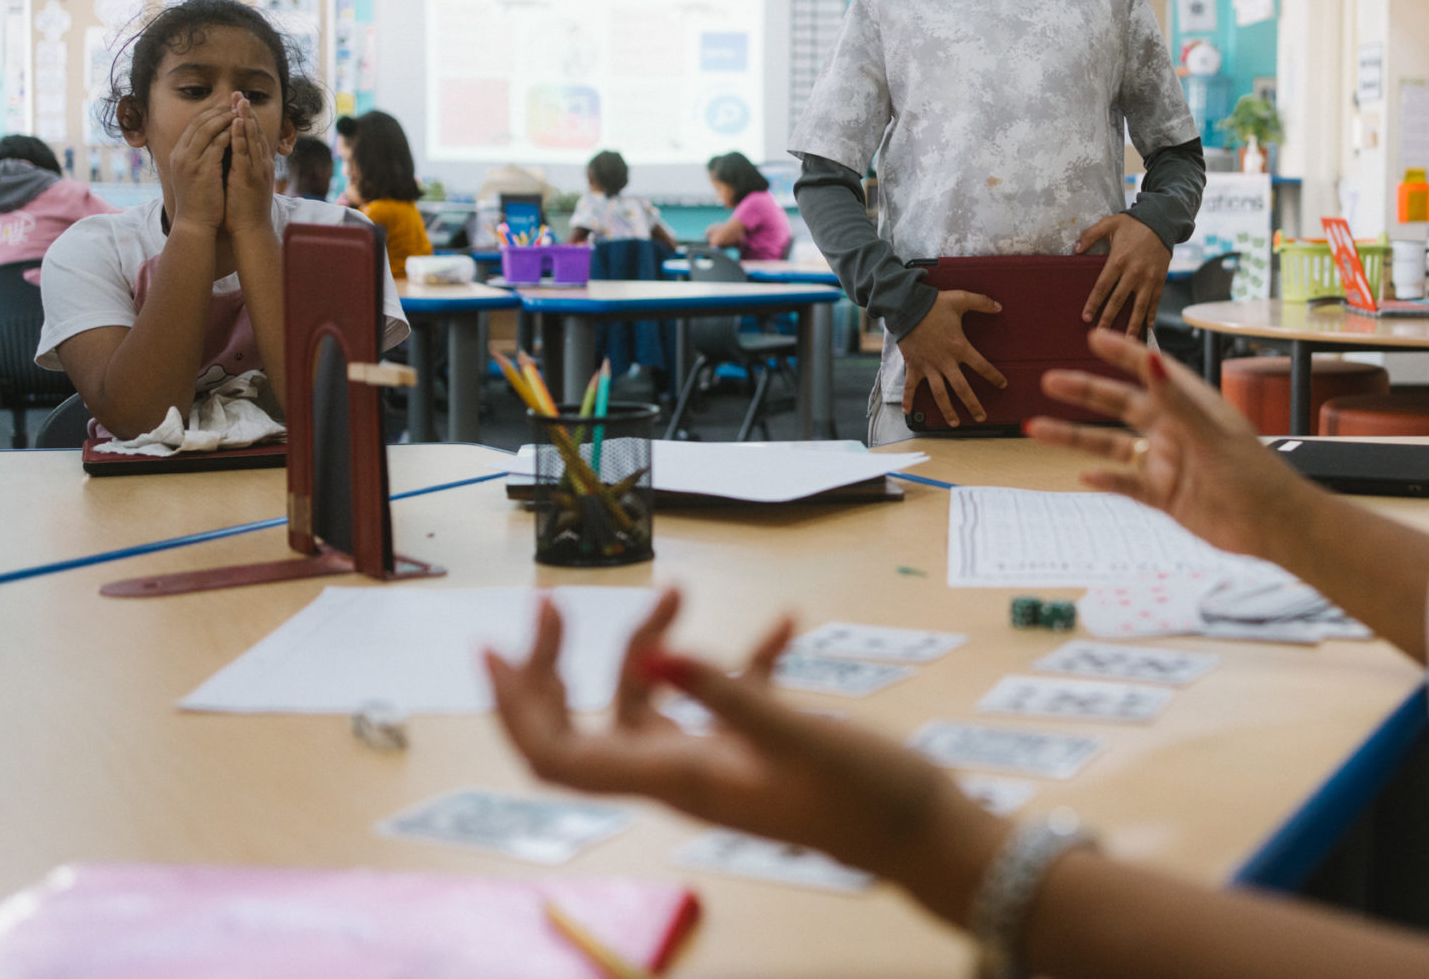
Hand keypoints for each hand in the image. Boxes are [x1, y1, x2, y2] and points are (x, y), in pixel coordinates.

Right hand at [166, 99, 232, 233]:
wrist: (195, 223)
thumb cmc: (200, 200)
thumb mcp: (196, 173)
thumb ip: (201, 157)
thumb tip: (215, 143)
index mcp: (179, 153)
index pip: (194, 124)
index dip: (211, 112)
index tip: (227, 104)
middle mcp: (181, 154)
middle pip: (199, 122)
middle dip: (219, 110)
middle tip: (235, 101)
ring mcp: (189, 161)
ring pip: (207, 129)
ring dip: (224, 118)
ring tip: (240, 110)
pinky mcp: (201, 169)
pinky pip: (216, 145)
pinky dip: (228, 134)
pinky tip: (240, 128)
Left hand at [224, 95, 277, 236]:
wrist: (251, 229)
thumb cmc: (244, 209)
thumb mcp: (244, 183)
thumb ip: (242, 168)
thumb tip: (233, 156)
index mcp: (259, 165)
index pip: (254, 136)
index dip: (247, 118)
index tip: (238, 102)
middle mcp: (261, 164)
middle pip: (256, 132)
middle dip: (247, 112)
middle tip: (239, 93)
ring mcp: (257, 169)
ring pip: (253, 139)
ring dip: (246, 118)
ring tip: (240, 101)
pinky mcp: (249, 176)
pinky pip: (245, 152)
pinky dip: (242, 136)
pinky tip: (238, 123)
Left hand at [485, 592, 1006, 910]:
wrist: (928, 837)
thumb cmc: (870, 797)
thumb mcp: (799, 735)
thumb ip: (728, 693)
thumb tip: (655, 657)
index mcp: (676, 780)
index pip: (559, 756)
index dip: (517, 708)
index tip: (500, 647)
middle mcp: (682, 776)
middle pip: (582, 729)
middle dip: (555, 671)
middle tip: (551, 608)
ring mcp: (717, 764)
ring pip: (647, 703)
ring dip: (648, 646)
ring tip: (678, 592)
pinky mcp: (757, 751)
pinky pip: (724, 699)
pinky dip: (738, 657)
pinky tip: (784, 624)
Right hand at [898, 289, 1006, 426]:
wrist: (905, 306)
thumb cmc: (933, 304)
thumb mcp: (960, 299)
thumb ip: (981, 302)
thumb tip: (999, 307)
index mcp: (959, 347)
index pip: (982, 366)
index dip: (994, 376)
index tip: (1002, 385)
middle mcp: (945, 361)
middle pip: (962, 389)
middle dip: (973, 404)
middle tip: (981, 417)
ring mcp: (928, 366)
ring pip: (940, 394)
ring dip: (948, 410)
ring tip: (955, 423)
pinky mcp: (913, 366)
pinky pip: (910, 386)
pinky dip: (908, 399)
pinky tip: (908, 413)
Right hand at [1027, 328, 1329, 564]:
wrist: (1273, 528)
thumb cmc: (1254, 475)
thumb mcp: (1211, 434)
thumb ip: (1175, 400)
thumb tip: (1148, 361)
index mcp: (1190, 405)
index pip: (1150, 371)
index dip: (1123, 352)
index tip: (1093, 335)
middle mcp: (1174, 429)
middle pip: (1121, 404)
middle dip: (1086, 392)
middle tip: (1050, 380)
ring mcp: (1166, 462)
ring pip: (1113, 445)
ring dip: (1078, 437)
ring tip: (1039, 428)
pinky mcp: (1164, 496)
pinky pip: (1126, 483)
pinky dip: (1105, 479)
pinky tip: (1083, 475)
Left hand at [1075, 214, 1169, 337]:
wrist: (1162, 221)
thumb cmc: (1133, 223)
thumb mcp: (1109, 223)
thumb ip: (1090, 235)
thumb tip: (1076, 250)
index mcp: (1118, 260)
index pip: (1102, 287)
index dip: (1094, 303)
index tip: (1086, 317)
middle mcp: (1133, 272)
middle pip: (1118, 300)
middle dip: (1108, 318)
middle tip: (1100, 333)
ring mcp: (1148, 278)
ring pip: (1139, 306)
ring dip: (1132, 324)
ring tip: (1127, 340)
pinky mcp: (1160, 280)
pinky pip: (1155, 301)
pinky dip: (1151, 315)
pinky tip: (1147, 328)